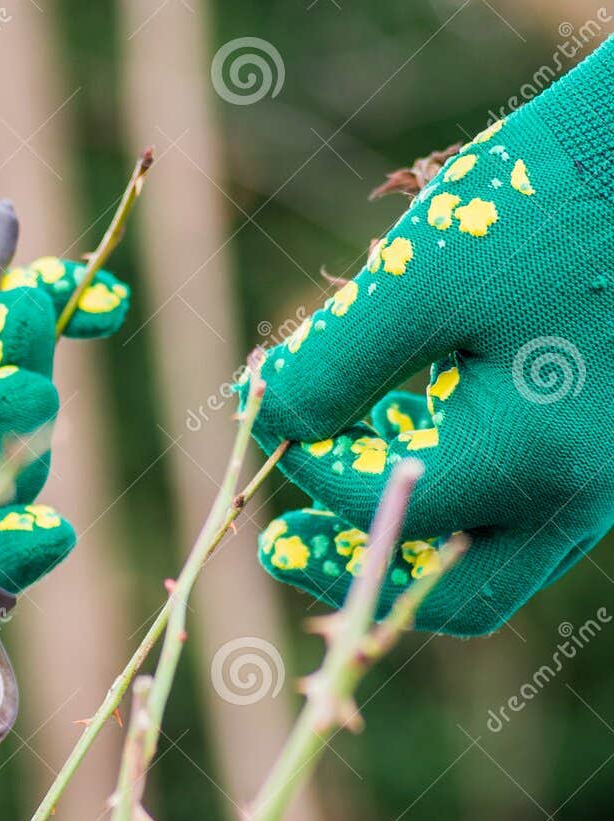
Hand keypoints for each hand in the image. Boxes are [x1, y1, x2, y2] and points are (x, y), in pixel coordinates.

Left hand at [247, 40, 613, 636]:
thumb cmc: (556, 197)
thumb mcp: (428, 269)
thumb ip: (337, 359)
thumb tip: (269, 414)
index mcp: (530, 461)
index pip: (387, 508)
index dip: (314, 471)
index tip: (276, 417)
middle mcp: (579, 495)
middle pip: (455, 594)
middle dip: (357, 572)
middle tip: (280, 543)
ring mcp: (606, 482)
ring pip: (496, 563)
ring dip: (409, 539)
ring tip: (341, 471)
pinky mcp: (611, 452)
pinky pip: (529, 516)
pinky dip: (459, 500)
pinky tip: (413, 422)